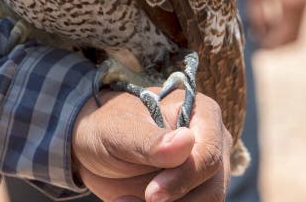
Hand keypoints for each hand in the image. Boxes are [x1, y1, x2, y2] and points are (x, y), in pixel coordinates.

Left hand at [71, 90, 230, 201]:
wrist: (93, 149)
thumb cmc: (108, 128)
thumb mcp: (120, 131)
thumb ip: (151, 140)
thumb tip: (187, 141)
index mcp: (200, 113)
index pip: (208, 153)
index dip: (184, 177)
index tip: (152, 194)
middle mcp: (211, 142)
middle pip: (212, 186)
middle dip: (175, 200)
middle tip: (141, 200)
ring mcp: (204, 171)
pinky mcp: (193, 193)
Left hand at [243, 0, 305, 48]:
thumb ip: (256, 9)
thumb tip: (256, 30)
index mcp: (292, 2)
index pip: (284, 37)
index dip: (270, 46)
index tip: (256, 49)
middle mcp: (305, 2)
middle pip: (296, 37)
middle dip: (278, 45)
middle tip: (259, 45)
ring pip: (299, 27)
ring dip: (282, 33)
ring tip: (261, 31)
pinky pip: (299, 16)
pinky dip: (286, 22)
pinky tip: (269, 16)